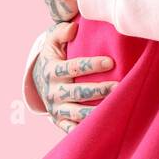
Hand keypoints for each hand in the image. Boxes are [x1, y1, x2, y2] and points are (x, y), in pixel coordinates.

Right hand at [31, 19, 116, 134]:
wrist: (38, 82)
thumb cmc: (53, 58)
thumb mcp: (52, 42)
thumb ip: (61, 32)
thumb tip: (73, 28)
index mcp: (52, 70)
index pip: (73, 67)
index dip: (92, 65)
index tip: (111, 62)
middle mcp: (53, 91)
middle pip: (78, 92)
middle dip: (99, 90)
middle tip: (120, 86)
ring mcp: (56, 108)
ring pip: (77, 113)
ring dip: (96, 111)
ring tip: (116, 107)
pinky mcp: (60, 121)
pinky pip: (72, 129)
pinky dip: (85, 130)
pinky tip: (103, 127)